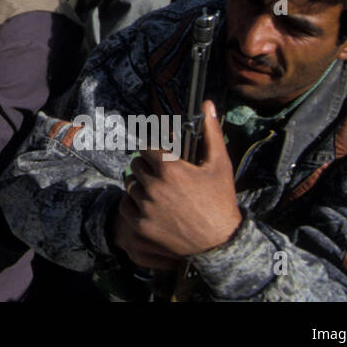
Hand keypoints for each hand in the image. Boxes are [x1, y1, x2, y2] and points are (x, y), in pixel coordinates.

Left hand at [118, 101, 241, 259]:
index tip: (159, 154)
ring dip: (139, 184)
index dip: (152, 149)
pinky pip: (125, 206)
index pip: (145, 146)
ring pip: (130, 184)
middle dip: (147, 165)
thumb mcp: (220, 165)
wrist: (220, 242)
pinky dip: (133, 203)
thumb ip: (211, 133)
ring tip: (155, 188)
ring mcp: (146, 207)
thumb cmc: (221, 200)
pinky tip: (146, 203)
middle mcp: (154, 185)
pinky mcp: (142, 225)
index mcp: (170, 168)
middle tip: (160, 172)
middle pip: (136, 164)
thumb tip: (207, 104)